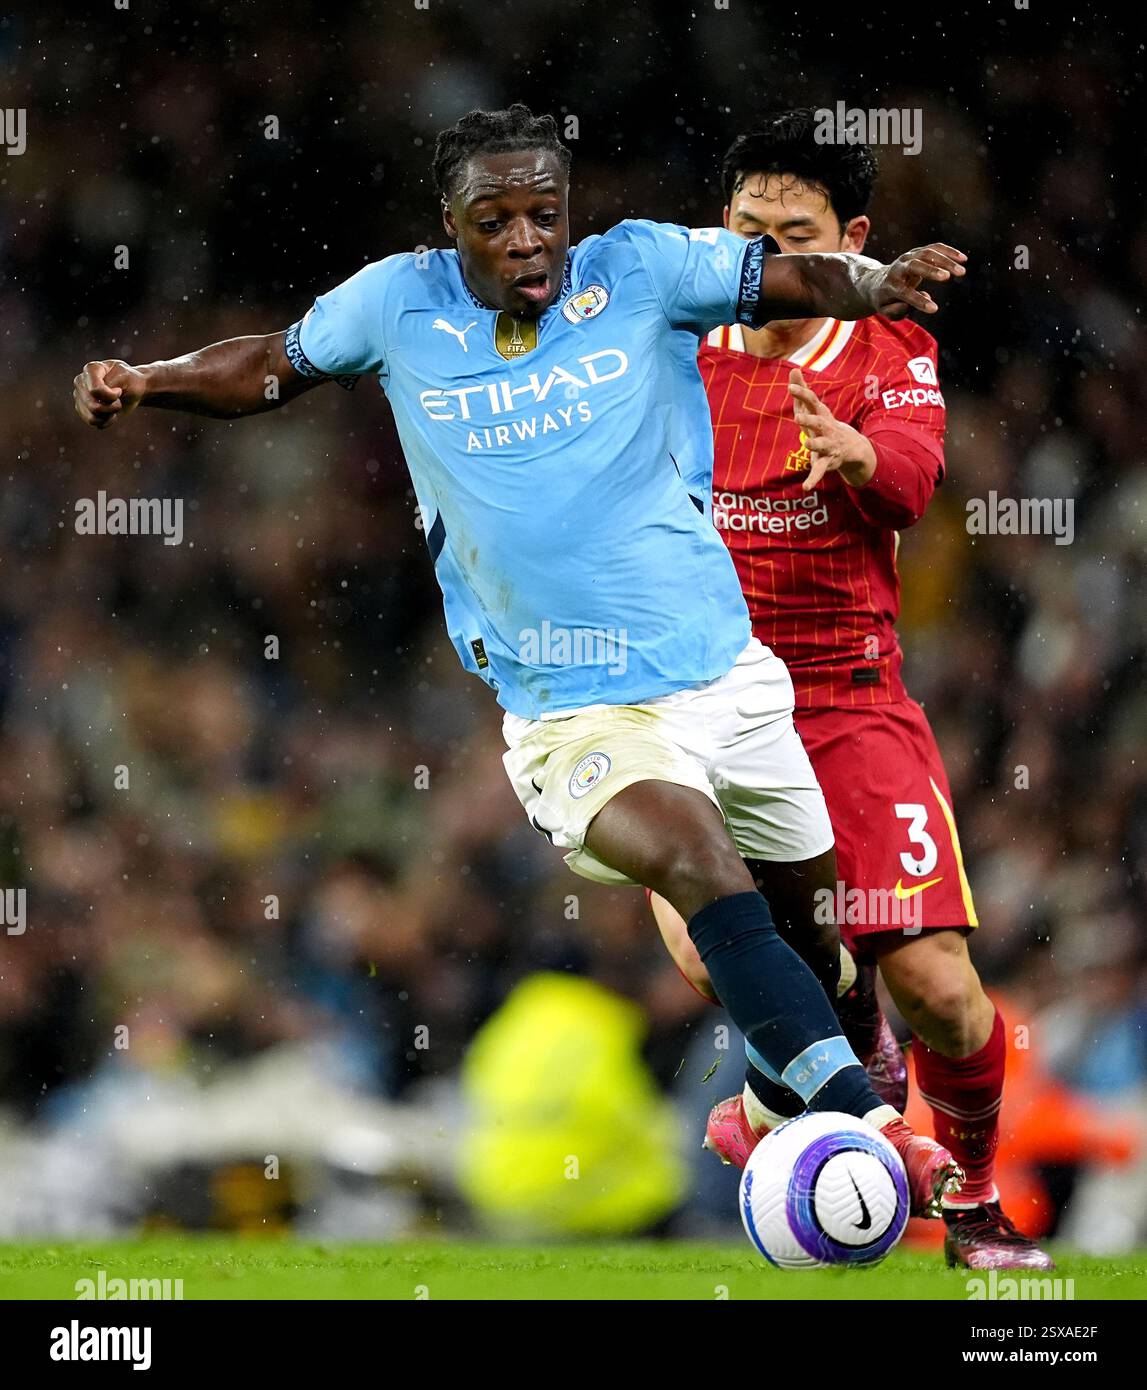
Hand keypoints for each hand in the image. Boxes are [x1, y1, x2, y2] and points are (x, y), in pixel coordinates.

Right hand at [73, 359, 147, 428]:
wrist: (132, 390)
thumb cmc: (130, 381)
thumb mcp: (127, 378)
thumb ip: (113, 385)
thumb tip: (100, 401)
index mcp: (91, 369)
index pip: (95, 390)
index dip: (111, 396)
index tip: (119, 391)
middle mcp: (80, 381)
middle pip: (93, 405)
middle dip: (112, 407)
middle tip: (119, 400)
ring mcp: (79, 396)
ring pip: (91, 416)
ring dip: (109, 415)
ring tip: (115, 406)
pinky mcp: (82, 409)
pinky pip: (93, 422)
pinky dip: (106, 421)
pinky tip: (111, 413)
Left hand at [788, 368, 876, 491]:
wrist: (850, 447)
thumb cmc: (825, 424)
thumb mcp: (815, 408)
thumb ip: (802, 391)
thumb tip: (793, 369)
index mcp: (821, 415)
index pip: (812, 402)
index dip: (802, 394)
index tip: (791, 386)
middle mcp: (826, 429)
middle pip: (818, 422)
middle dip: (810, 420)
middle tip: (798, 417)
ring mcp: (828, 445)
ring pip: (821, 445)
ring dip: (814, 444)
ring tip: (806, 444)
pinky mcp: (826, 462)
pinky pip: (819, 471)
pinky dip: (813, 479)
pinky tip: (806, 487)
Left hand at [861, 242, 965, 318]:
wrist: (876, 281)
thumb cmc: (884, 300)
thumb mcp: (886, 311)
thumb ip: (898, 310)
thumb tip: (919, 299)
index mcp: (889, 285)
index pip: (904, 293)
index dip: (919, 301)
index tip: (934, 309)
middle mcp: (898, 268)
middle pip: (915, 265)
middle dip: (931, 270)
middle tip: (948, 277)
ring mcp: (908, 257)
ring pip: (927, 253)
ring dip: (945, 260)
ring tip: (962, 271)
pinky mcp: (918, 252)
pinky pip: (935, 248)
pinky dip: (949, 252)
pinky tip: (963, 259)